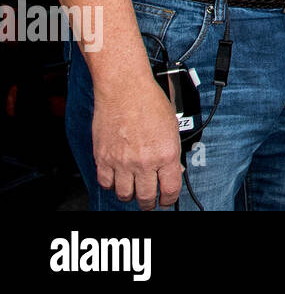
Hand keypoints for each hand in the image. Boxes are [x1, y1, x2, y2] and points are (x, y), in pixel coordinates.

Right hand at [92, 77, 182, 209]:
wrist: (124, 90)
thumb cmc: (149, 102)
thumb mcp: (172, 127)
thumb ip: (171, 151)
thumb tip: (173, 170)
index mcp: (166, 154)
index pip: (170, 189)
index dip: (169, 200)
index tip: (167, 201)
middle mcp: (144, 161)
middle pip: (146, 197)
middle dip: (149, 204)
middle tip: (150, 203)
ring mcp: (122, 162)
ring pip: (125, 194)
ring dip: (130, 196)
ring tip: (134, 192)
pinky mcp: (103, 158)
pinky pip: (106, 183)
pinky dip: (111, 185)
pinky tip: (117, 180)